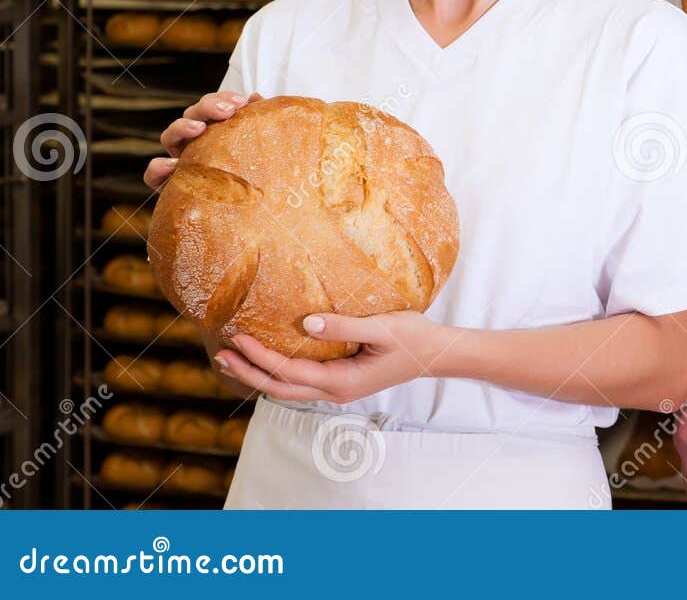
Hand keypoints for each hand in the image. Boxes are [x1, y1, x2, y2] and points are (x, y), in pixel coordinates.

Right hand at [143, 90, 260, 189]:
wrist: (243, 219)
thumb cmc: (252, 178)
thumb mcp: (256, 148)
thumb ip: (256, 122)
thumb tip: (257, 97)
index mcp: (215, 132)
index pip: (211, 105)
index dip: (222, 98)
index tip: (241, 102)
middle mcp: (194, 144)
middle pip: (191, 115)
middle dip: (208, 107)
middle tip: (227, 111)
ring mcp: (180, 163)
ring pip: (169, 136)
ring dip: (182, 128)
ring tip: (199, 129)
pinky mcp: (169, 187)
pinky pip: (153, 175)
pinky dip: (159, 167)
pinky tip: (174, 165)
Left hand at [214, 310, 447, 403]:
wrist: (436, 355)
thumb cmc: (413, 338)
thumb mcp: (381, 327)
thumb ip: (343, 326)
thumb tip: (307, 324)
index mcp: (341, 381)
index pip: (289, 372)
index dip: (261, 357)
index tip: (238, 339)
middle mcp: (335, 391)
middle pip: (280, 388)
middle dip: (248, 372)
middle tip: (220, 355)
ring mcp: (337, 389)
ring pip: (288, 388)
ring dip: (259, 374)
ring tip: (234, 360)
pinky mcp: (341, 381)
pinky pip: (300, 382)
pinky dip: (277, 373)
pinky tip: (269, 361)